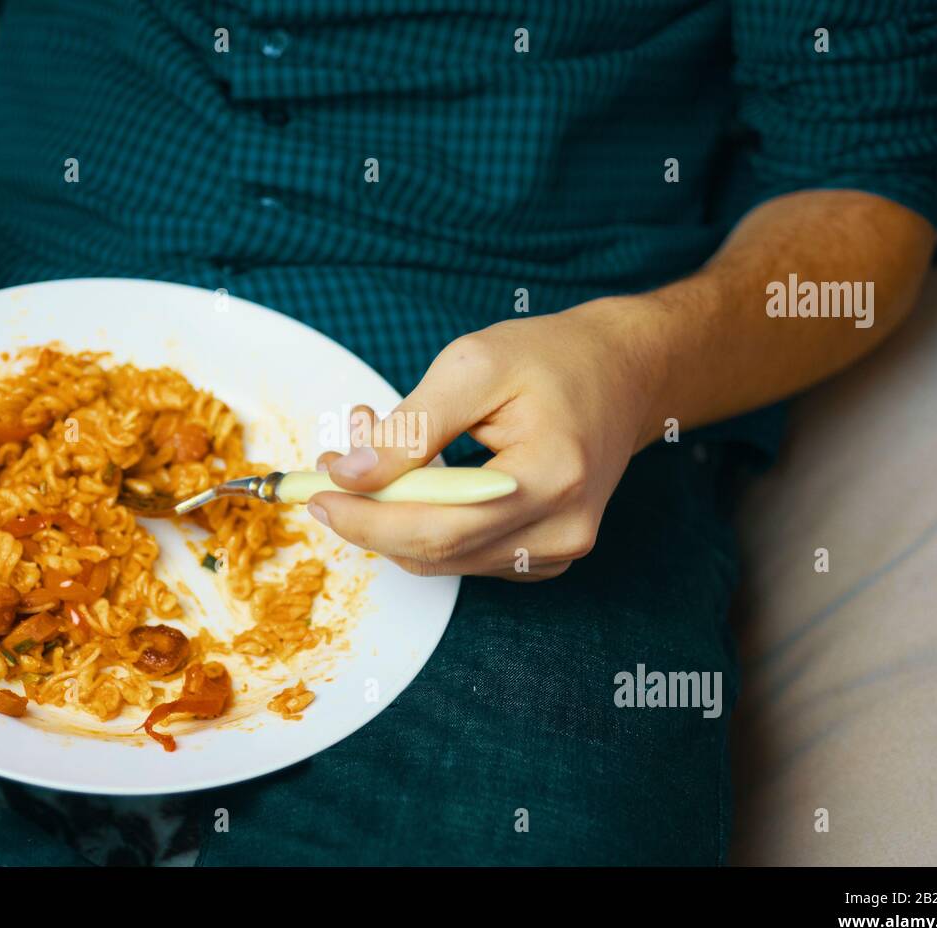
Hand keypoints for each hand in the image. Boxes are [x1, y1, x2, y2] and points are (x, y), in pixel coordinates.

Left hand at [310, 298, 665, 579]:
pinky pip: (463, 554)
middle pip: (434, 552)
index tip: (314, 491)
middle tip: (332, 463)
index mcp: (550, 480)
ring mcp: (556, 551)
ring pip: (442, 559)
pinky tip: (416, 475)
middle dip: (368, 515)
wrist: (623, 372)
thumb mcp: (473, 367)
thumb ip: (411, 427)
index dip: (365, 518)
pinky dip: (424, 522)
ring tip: (374, 450)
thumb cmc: (552, 359)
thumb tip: (351, 476)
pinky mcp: (544, 556)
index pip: (436, 529)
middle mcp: (561, 532)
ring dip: (393, 514)